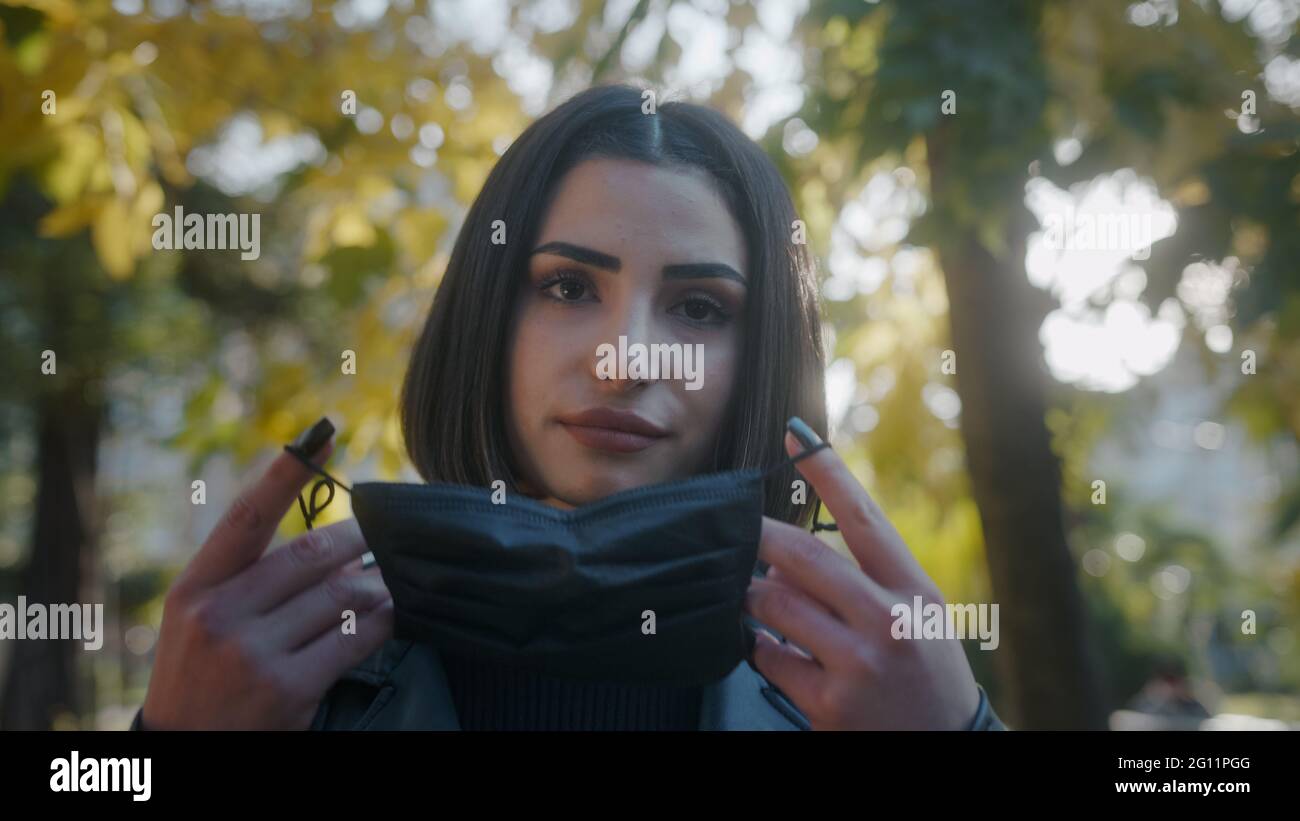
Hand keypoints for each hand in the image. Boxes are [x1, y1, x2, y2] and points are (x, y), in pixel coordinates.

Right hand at [141, 427, 392, 729]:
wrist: (185, 754)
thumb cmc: (201, 677)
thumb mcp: (202, 621)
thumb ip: (250, 579)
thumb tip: (330, 546)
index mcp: (195, 589)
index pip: (246, 517)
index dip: (286, 474)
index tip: (321, 437)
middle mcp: (220, 615)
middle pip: (310, 554)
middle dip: (356, 540)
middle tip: (380, 533)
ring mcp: (253, 653)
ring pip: (341, 595)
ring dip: (376, 583)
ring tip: (389, 579)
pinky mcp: (288, 687)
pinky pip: (356, 638)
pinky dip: (383, 620)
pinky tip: (393, 613)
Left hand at [743, 423, 981, 729]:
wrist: (948, 752)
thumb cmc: (927, 681)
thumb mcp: (918, 623)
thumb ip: (862, 585)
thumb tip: (783, 560)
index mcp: (916, 594)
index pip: (865, 519)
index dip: (828, 471)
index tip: (797, 435)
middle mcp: (888, 623)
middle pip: (804, 556)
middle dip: (759, 536)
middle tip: (738, 529)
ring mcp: (857, 665)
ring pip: (776, 604)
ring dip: (753, 596)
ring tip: (753, 597)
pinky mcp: (828, 703)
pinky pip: (769, 656)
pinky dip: (759, 647)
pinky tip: (768, 648)